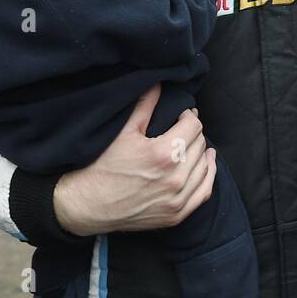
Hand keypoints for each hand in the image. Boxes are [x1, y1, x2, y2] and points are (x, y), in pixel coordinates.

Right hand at [53, 84, 215, 235]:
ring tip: (193, 144)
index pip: (193, 126)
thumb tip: (158, 83)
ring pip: (204, 167)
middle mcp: (175, 178)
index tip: (182, 115)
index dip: (189, 116)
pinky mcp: (176, 215)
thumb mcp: (123, 131)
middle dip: (193, 133)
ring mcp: (177, 199)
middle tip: (183, 129)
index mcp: (163, 154)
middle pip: (199, 145)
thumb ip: (145, 105)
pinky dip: (207, 176)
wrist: (89, 205)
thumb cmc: (102, 166)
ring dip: (201, 152)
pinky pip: (204, 192)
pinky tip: (205, 165)